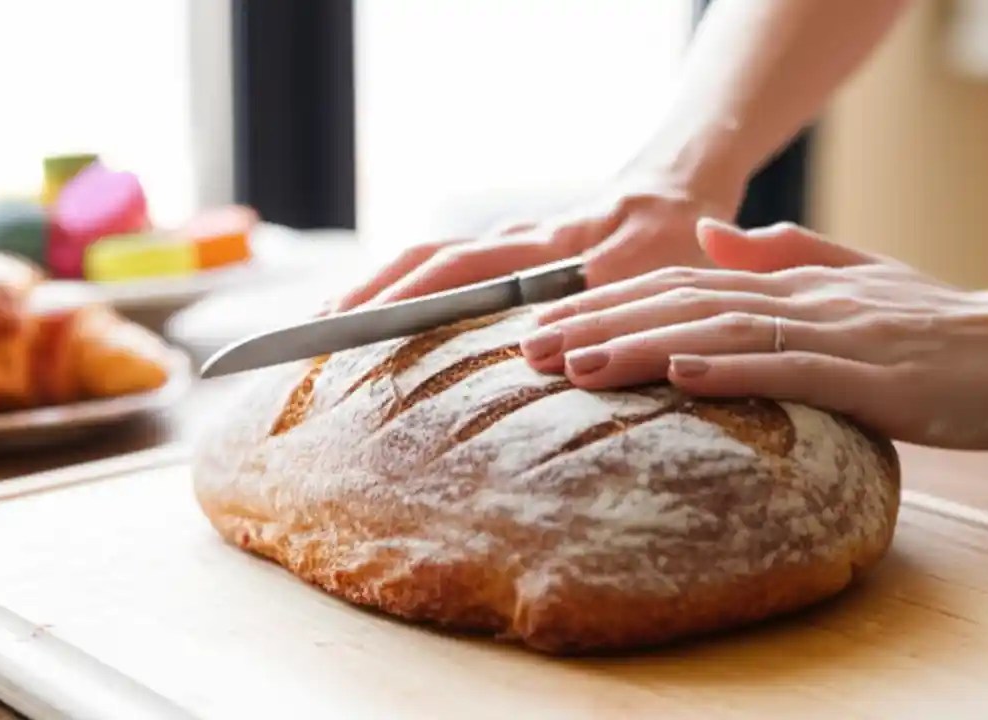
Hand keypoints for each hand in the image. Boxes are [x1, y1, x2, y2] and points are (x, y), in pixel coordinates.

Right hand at [323, 175, 742, 313]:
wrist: (674, 189)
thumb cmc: (667, 236)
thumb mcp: (649, 269)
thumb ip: (603, 304)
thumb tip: (535, 349)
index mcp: (537, 245)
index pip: (452, 270)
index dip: (401, 298)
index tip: (352, 323)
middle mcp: (511, 239)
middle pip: (423, 260)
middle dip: (368, 295)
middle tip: (313, 332)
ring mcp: (505, 243)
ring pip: (429, 260)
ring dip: (381, 289)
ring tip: (330, 327)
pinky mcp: (508, 253)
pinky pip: (445, 267)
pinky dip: (408, 288)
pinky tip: (384, 319)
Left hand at [520, 218, 987, 449]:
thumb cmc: (942, 327)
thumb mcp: (856, 283)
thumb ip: (783, 257)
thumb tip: (711, 239)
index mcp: (790, 285)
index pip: (679, 289)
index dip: (605, 305)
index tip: (543, 330)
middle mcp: (801, 301)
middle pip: (682, 306)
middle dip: (598, 327)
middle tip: (525, 353)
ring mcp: (836, 335)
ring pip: (722, 332)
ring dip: (642, 347)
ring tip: (574, 364)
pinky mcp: (872, 377)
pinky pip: (792, 369)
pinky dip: (733, 369)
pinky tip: (679, 374)